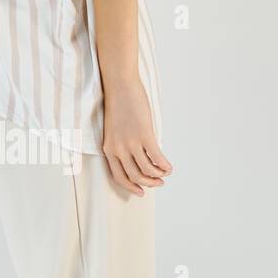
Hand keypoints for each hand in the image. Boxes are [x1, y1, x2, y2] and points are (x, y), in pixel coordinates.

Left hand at [101, 79, 172, 196]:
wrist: (119, 86)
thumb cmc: (118, 105)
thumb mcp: (114, 130)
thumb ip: (122, 145)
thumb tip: (139, 159)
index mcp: (108, 148)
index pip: (118, 176)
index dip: (131, 187)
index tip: (141, 191)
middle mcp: (118, 148)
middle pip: (135, 176)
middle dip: (149, 183)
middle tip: (159, 183)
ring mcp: (131, 142)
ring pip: (147, 170)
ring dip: (159, 175)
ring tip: (165, 173)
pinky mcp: (144, 135)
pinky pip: (157, 158)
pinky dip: (165, 165)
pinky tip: (169, 165)